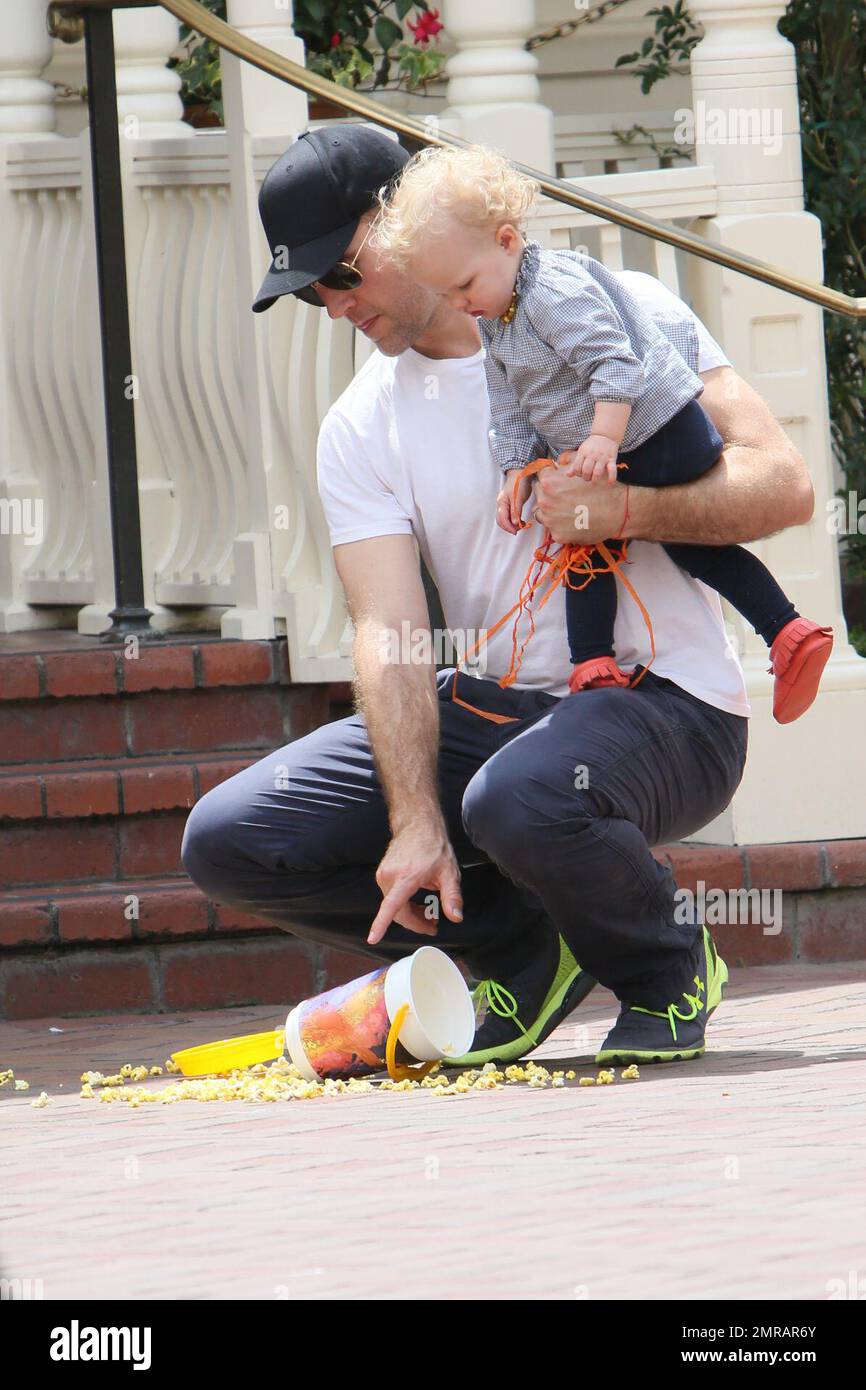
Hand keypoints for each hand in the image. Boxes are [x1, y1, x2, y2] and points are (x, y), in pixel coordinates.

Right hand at [367, 819, 462, 945]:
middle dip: (415, 923)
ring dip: (411, 913)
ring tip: (429, 912)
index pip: (391, 906)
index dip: (381, 924)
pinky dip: (404, 904)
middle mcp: (389, 877)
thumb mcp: (449, 872)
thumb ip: (452, 896)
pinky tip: (418, 902)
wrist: (418, 824)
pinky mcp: (382, 874)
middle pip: (397, 912)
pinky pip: (391, 897)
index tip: (373, 938)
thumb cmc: (433, 845)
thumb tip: (455, 917)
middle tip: (433, 925)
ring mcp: (383, 875)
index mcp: (405, 877)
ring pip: (394, 906)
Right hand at [495, 473, 532, 533]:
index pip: (502, 519)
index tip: (516, 531)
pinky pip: (508, 516)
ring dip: (512, 525)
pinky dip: (513, 520)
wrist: (521, 473)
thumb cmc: (519, 483)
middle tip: (519, 529)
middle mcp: (501, 505)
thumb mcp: (519, 498)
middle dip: (509, 527)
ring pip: (504, 519)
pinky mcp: (509, 504)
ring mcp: (504, 504)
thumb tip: (515, 523)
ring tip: (521, 525)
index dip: (509, 527)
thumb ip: (516, 511)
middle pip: (501, 521)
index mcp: (502, 503)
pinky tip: (520, 520)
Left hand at [533, 469, 631, 545]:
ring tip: (568, 509)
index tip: (556, 479)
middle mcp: (545, 501)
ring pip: (541, 513)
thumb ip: (566, 463)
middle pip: (539, 494)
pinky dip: (561, 525)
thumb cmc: (601, 487)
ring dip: (550, 510)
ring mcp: (550, 520)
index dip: (549, 476)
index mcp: (549, 482)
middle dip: (548, 493)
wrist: (618, 511)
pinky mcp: (558, 535)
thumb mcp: (583, 468)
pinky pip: (553, 528)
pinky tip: (574, 521)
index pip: (539, 475)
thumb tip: (557, 461)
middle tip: (565, 496)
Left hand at [560, 434, 619, 483]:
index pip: (577, 467)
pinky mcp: (612, 459)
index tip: (580, 474)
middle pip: (586, 470)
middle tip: (587, 477)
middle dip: (586, 477)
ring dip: (595, 479)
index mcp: (583, 453)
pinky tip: (610, 483)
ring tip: (594, 481)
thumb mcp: (581, 452)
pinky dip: (612, 477)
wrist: (605, 435)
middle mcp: (592, 455)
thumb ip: (575, 464)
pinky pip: (612, 469)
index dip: (577, 473)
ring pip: (597, 472)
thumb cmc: (591, 446)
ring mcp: (603, 457)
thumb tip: (568, 475)